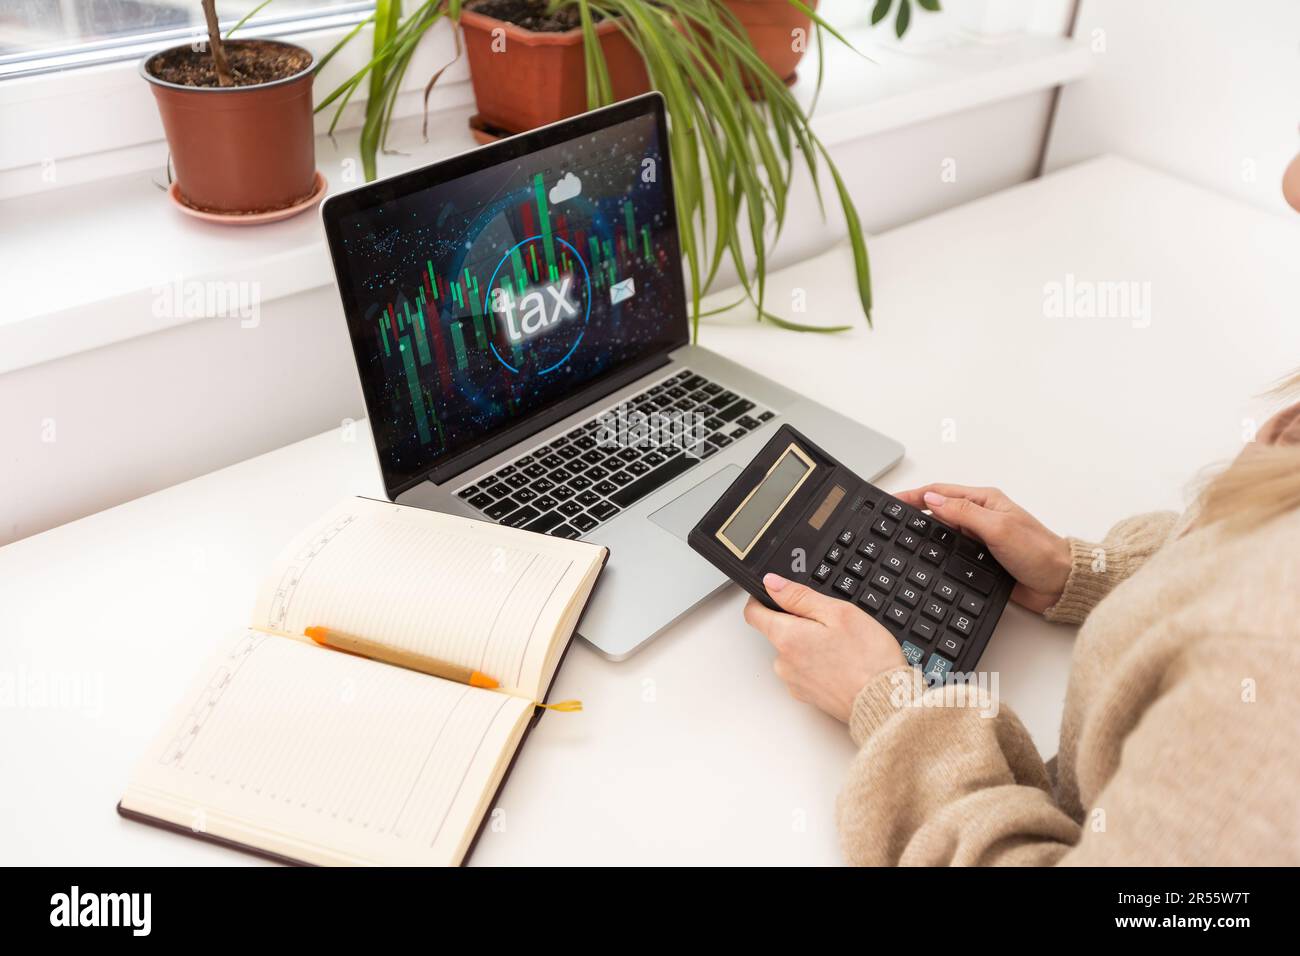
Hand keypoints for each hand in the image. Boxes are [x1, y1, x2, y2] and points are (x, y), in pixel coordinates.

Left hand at [743, 573, 905, 722]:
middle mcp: (783, 663)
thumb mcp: (838, 613)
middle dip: (799, 624)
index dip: (762, 598)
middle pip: (778, 632)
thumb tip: (772, 583)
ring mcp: (794, 682)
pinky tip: (843, 665)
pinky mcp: (807, 696)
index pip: (753, 613)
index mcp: (787, 638)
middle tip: (832, 625)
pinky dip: (819, 665)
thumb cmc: (868, 660)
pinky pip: (805, 672)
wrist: (885, 703)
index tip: (777, 594)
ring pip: (794, 653)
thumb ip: (799, 596)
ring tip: (843, 648)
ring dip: (811, 646)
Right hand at [894, 484, 1071, 613]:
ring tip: (902, 538)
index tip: (892, 501)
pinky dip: (937, 555)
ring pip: (943, 534)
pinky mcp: (980, 560)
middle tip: (890, 520)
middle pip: (939, 510)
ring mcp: (980, 539)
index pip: (941, 492)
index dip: (915, 495)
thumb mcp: (998, 527)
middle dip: (915, 513)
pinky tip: (926, 559)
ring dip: (926, 535)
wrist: (1059, 585)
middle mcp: (980, 518)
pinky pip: (952, 554)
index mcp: (985, 500)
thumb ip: (964, 513)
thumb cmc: (1039, 552)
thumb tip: (932, 499)